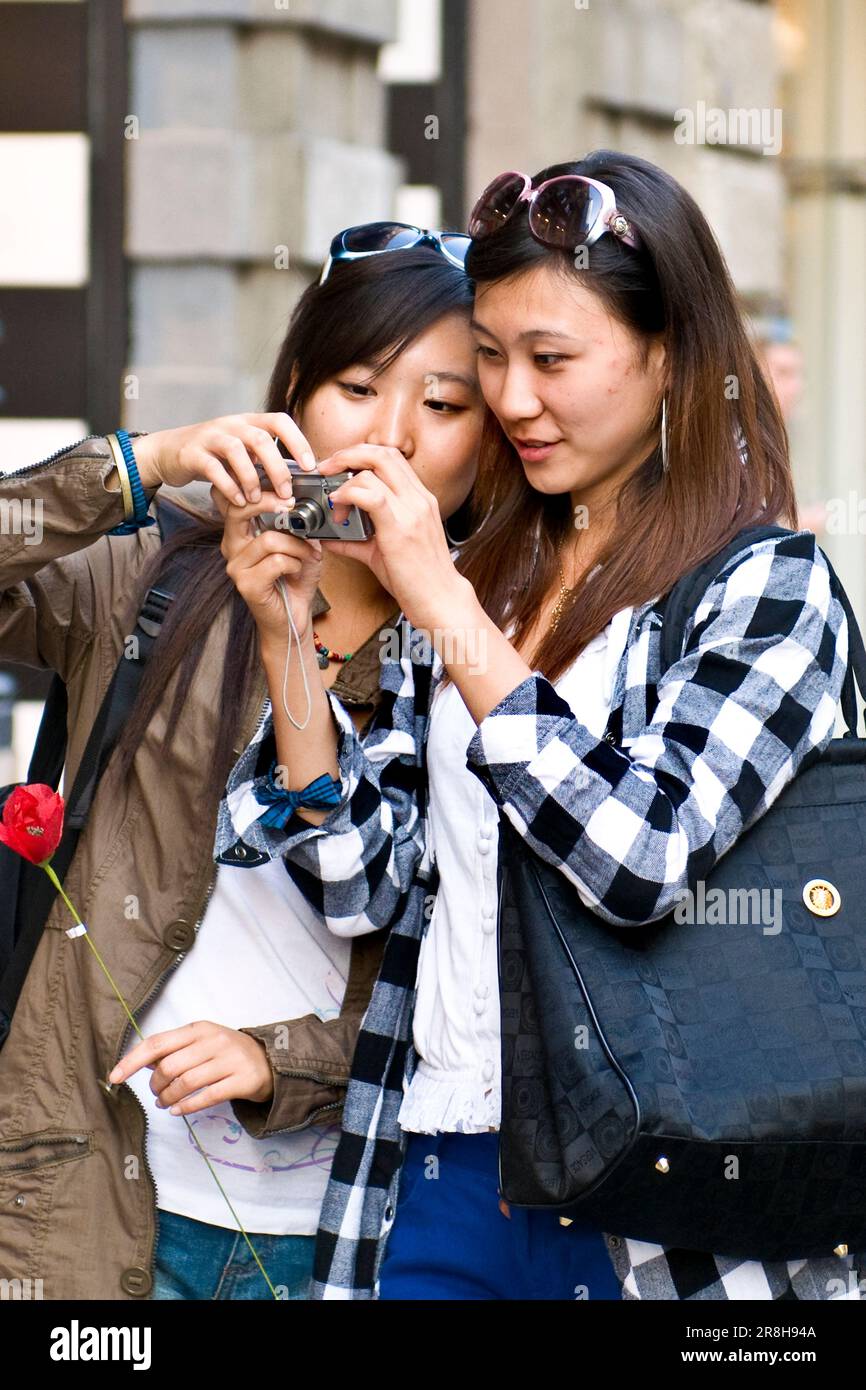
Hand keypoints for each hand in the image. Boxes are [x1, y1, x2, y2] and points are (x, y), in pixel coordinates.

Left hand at [107, 1021, 273, 1115]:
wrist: (270, 1060)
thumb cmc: (227, 1052)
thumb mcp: (201, 1042)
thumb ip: (173, 1049)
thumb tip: (141, 1063)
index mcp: (198, 1028)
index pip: (157, 1043)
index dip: (132, 1061)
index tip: (114, 1077)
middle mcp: (213, 1041)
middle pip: (169, 1066)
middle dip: (155, 1085)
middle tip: (156, 1094)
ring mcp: (229, 1060)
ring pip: (185, 1083)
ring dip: (168, 1098)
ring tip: (164, 1103)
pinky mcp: (242, 1080)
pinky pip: (206, 1097)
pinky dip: (186, 1107)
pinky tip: (177, 1111)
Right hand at [132, 412, 316, 508]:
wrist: (168, 451)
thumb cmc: (213, 454)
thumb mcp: (243, 451)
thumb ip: (264, 459)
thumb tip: (297, 478)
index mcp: (249, 422)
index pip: (279, 421)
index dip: (298, 441)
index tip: (310, 466)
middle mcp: (231, 425)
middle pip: (260, 438)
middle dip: (277, 468)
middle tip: (286, 492)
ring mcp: (210, 436)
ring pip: (236, 450)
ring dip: (251, 478)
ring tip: (256, 499)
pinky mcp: (192, 453)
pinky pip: (213, 468)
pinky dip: (228, 486)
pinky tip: (237, 501)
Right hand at [214, 487, 322, 647]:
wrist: (294, 617)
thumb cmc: (295, 580)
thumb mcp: (300, 544)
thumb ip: (297, 524)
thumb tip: (303, 504)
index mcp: (241, 533)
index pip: (234, 500)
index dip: (255, 489)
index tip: (281, 489)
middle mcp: (232, 547)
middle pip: (240, 510)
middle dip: (269, 503)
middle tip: (291, 504)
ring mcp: (236, 566)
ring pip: (269, 540)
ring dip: (296, 546)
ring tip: (307, 556)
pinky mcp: (246, 584)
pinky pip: (275, 562)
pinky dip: (294, 564)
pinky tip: (296, 571)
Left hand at [314, 444, 465, 628]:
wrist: (441, 601)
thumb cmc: (418, 579)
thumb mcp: (386, 552)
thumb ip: (358, 541)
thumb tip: (330, 538)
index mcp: (419, 499)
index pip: (390, 457)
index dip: (361, 455)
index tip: (340, 468)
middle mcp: (418, 498)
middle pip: (382, 452)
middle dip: (348, 454)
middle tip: (327, 469)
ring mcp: (412, 510)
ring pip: (374, 467)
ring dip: (344, 478)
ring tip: (333, 501)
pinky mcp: (400, 527)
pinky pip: (370, 495)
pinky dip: (348, 495)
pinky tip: (338, 508)